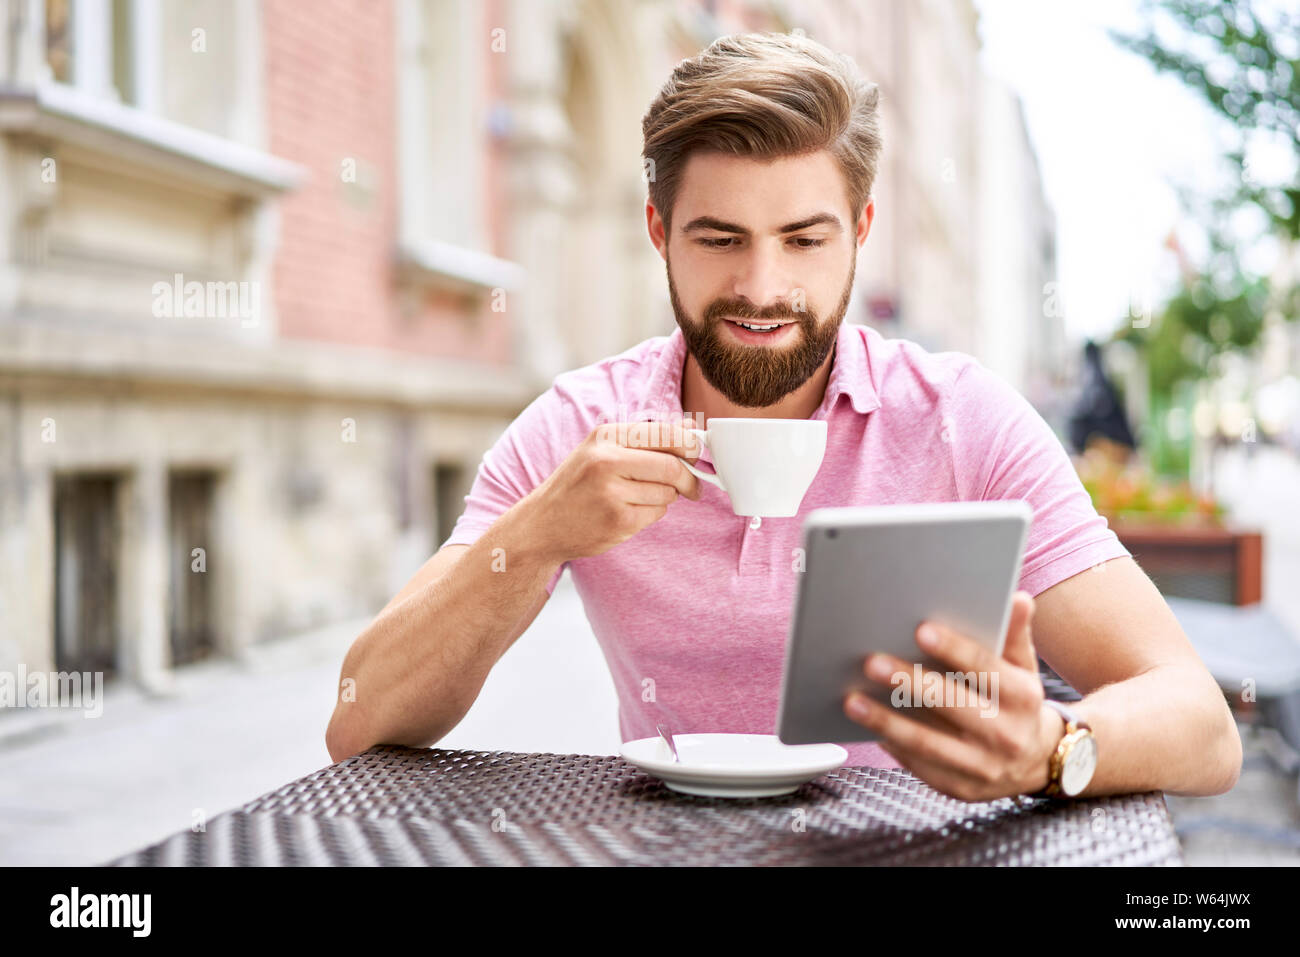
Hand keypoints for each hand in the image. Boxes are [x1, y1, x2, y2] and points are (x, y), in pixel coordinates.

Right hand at [527, 420, 701, 561]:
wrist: (542, 523)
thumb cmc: (577, 484)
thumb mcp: (603, 450)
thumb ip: (647, 439)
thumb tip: (689, 428)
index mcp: (605, 436)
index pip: (665, 434)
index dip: (689, 446)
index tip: (695, 456)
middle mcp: (606, 461)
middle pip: (672, 467)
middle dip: (690, 479)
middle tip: (693, 487)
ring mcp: (611, 493)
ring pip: (667, 493)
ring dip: (666, 497)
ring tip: (639, 497)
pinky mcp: (618, 521)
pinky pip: (656, 514)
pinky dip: (652, 513)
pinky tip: (629, 511)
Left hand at [843, 591, 1064, 801]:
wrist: (1035, 760)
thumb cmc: (1016, 700)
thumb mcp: (1022, 666)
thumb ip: (1013, 634)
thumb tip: (1017, 598)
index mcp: (1022, 697)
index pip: (985, 669)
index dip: (954, 649)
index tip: (920, 629)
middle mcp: (1006, 735)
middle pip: (952, 705)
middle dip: (909, 682)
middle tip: (871, 662)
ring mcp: (982, 766)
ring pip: (928, 743)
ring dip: (887, 721)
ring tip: (852, 700)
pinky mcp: (959, 787)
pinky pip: (919, 764)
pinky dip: (891, 744)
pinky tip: (867, 723)